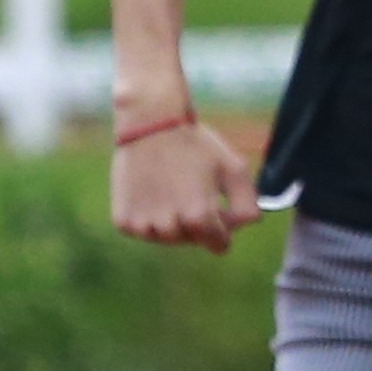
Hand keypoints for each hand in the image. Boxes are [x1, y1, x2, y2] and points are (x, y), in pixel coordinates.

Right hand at [111, 118, 261, 254]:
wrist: (151, 125)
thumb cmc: (196, 145)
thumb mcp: (233, 168)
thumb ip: (248, 202)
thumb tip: (248, 225)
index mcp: (199, 217)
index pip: (219, 245)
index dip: (224, 228)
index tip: (220, 210)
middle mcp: (170, 227)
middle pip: (194, 241)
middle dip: (200, 223)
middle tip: (195, 191)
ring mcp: (144, 226)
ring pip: (168, 238)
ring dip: (175, 222)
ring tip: (174, 189)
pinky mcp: (123, 222)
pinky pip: (144, 230)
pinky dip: (151, 218)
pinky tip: (154, 191)